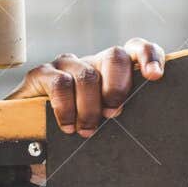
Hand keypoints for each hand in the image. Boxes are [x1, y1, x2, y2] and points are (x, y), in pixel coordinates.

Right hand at [5, 39, 165, 134]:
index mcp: (112, 71)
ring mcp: (66, 65)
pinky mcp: (41, 73)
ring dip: (89, 108)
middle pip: (114, 56)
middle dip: (117, 88)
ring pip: (87, 76)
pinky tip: (66, 125)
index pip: (136, 50)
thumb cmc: (78, 133)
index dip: (149, 57)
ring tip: (86, 130)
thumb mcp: (105, 125)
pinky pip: (60, 85)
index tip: (155, 77)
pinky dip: (66, 109)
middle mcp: (91, 62)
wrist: (32, 136)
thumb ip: (121, 116)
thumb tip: (149, 123)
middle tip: (112, 115)